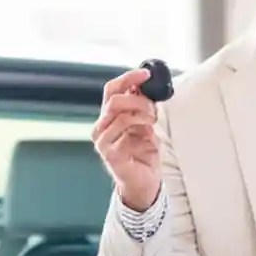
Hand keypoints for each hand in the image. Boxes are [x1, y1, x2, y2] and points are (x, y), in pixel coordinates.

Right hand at [93, 66, 160, 210]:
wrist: (145, 182)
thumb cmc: (144, 153)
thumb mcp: (146, 124)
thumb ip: (142, 107)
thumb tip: (145, 85)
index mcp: (109, 117)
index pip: (112, 89)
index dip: (128, 78)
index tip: (146, 73)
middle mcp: (101, 127)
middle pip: (113, 98)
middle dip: (138, 97)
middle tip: (153, 106)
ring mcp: (102, 140)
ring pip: (118, 111)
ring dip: (141, 110)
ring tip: (152, 119)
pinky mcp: (107, 152)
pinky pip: (121, 127)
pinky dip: (138, 123)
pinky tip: (148, 129)